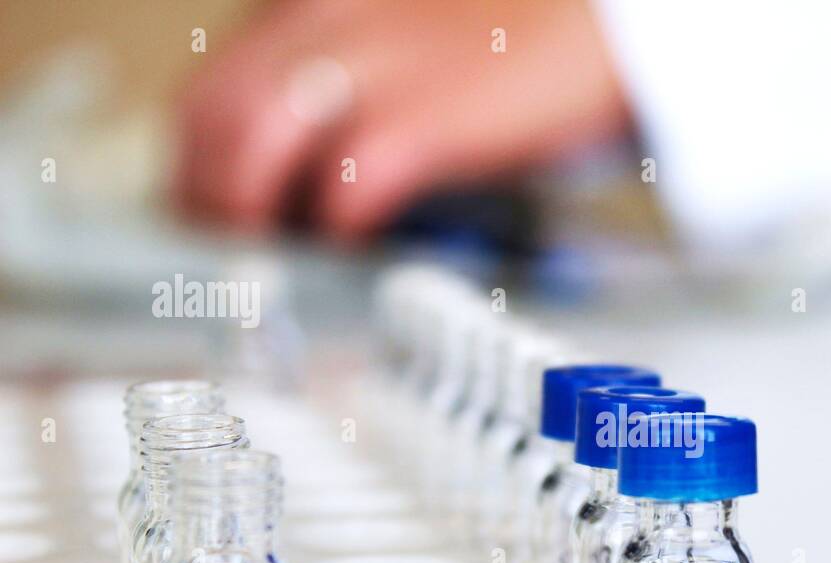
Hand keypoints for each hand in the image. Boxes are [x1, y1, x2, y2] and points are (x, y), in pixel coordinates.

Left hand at [174, 0, 628, 239]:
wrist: (619, 25)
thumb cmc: (529, 42)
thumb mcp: (419, 39)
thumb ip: (360, 81)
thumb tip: (322, 170)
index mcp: (335, 1)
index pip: (222, 75)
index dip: (198, 149)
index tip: (206, 199)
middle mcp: (341, 19)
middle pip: (218, 105)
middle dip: (203, 187)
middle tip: (222, 246)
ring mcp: (382, 63)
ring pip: (254, 136)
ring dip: (245, 208)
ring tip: (268, 257)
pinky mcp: (432, 115)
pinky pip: (348, 177)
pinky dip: (335, 222)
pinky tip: (347, 247)